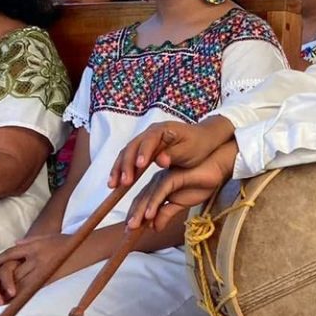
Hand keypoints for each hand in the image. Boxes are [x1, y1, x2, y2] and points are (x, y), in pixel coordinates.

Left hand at [0, 231, 87, 302]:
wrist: (84, 249)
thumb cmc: (66, 242)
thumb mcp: (47, 236)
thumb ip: (29, 239)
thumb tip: (14, 244)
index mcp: (34, 246)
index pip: (12, 253)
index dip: (0, 259)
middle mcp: (36, 258)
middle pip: (13, 271)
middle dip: (1, 281)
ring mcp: (43, 269)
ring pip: (21, 283)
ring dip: (9, 291)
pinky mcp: (49, 279)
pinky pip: (32, 288)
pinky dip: (22, 295)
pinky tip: (15, 299)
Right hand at [108, 117, 235, 189]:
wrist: (203, 138)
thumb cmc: (199, 144)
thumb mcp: (191, 150)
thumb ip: (175, 155)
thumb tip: (159, 161)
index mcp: (162, 130)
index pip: (149, 141)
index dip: (143, 153)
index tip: (139, 167)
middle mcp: (150, 133)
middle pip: (132, 147)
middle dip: (126, 165)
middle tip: (123, 183)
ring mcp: (145, 141)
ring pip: (127, 153)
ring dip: (119, 169)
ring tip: (113, 185)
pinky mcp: (143, 150)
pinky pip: (128, 158)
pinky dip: (121, 170)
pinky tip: (116, 182)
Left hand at [126, 142, 237, 232]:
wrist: (216, 169)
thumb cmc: (200, 183)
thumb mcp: (180, 204)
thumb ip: (167, 214)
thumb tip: (154, 228)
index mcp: (157, 186)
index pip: (142, 202)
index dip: (134, 215)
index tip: (128, 231)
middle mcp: (158, 181)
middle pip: (141, 199)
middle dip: (133, 215)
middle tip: (127, 231)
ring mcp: (165, 178)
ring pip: (149, 196)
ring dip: (140, 212)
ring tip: (134, 226)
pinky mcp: (173, 177)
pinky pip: (162, 191)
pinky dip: (154, 203)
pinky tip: (150, 215)